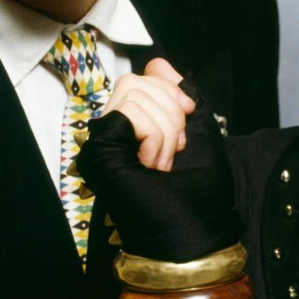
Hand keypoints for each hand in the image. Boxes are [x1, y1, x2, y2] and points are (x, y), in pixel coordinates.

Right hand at [78, 67, 239, 262]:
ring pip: (135, 92)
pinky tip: (153, 165)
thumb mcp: (198, 132)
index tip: (186, 126)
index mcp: (137, 126)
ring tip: (164, 163)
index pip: (144, 78)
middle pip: (138, 80)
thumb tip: (157, 61)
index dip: (173, 93)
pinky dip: (154, 135)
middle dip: (172, 110)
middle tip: (175, 151)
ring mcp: (103, 141)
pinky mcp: (98, 151)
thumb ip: (181, 95)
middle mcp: (115, 131)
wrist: (193, 237)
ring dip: (165, 128)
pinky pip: (129, 111)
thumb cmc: (199, 195)